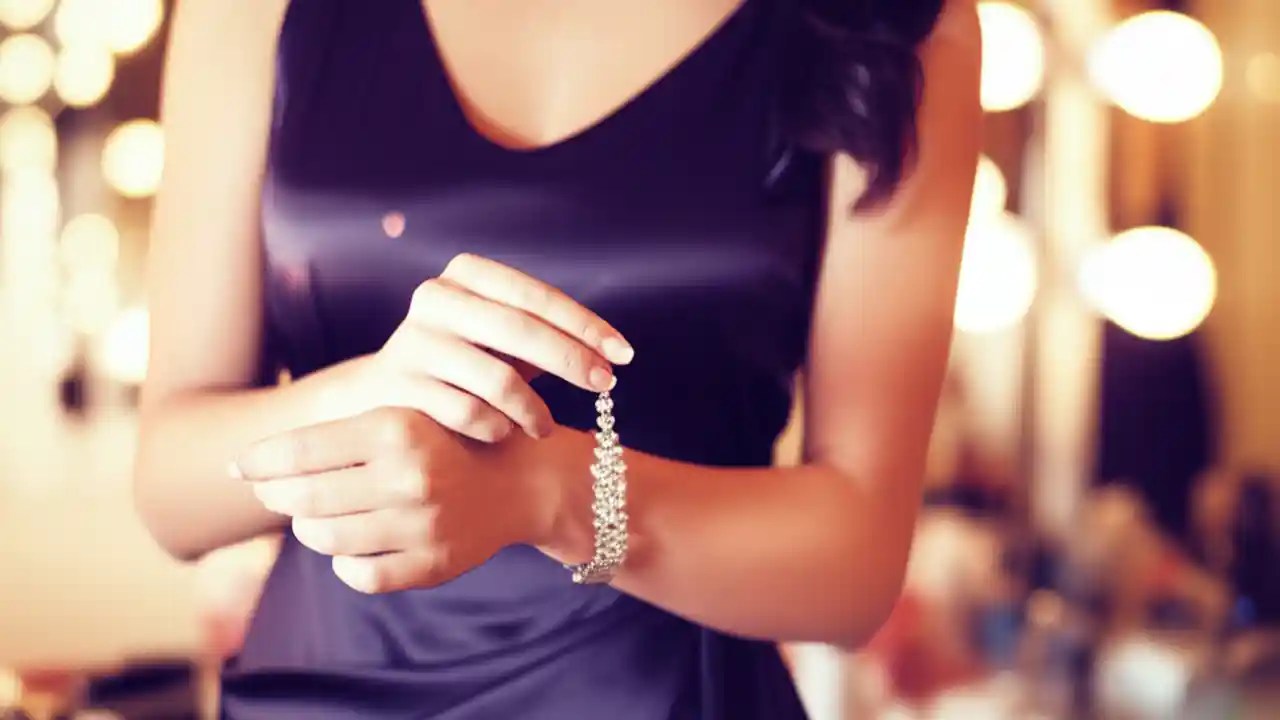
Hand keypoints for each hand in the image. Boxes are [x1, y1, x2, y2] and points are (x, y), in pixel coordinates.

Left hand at [233, 406, 556, 592]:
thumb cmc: (448, 440)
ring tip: (315, 515)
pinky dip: (344, 563)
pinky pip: (358, 575)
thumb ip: (337, 435)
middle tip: (272, 491)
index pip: (299, 450)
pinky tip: (352, 545)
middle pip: (303, 498)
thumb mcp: (401, 416)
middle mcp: (409, 476)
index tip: (236, 465)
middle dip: (276, 495)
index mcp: (398, 427)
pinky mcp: (432, 564)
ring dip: (308, 528)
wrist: (523, 480)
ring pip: (324, 538)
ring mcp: (422, 524)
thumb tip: (250, 464)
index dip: (257, 461)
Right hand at [323, 253, 633, 441]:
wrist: (381, 396)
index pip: (537, 296)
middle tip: (604, 387)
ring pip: (498, 379)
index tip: (624, 356)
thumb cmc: (463, 362)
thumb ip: (546, 333)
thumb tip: (613, 353)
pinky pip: (471, 414)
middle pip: (520, 331)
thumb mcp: (500, 336)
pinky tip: (506, 433)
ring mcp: (414, 341)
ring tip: (545, 427)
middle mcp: (436, 297)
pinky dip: (498, 427)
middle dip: (571, 361)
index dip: (585, 325)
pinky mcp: (401, 387)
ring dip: (535, 409)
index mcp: (466, 274)